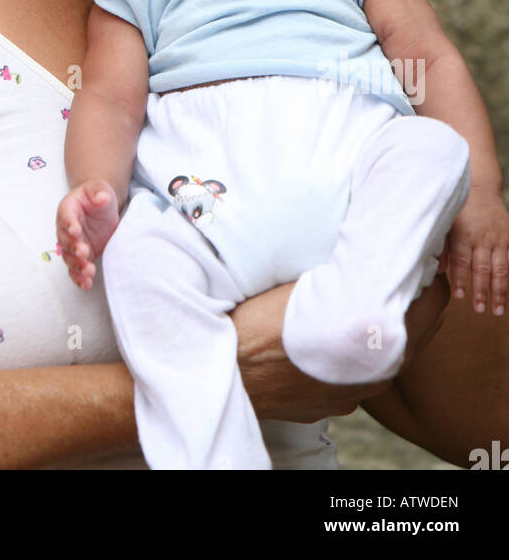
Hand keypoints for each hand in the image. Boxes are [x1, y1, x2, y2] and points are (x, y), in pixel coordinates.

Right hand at [56, 181, 119, 290]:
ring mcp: (72, 244)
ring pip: (69, 257)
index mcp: (68, 208)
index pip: (66, 216)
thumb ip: (98, 191)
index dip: (70, 224)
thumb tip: (101, 197)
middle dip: (74, 247)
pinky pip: (75, 269)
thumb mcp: (100, 188)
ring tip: (89, 271)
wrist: (100, 208)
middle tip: (84, 252)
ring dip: (77, 266)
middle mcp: (66, 228)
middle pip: (65, 240)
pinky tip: (87, 284)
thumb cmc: (97, 196)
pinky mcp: (80, 256)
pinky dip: (79, 278)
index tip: (76, 231)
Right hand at [230, 275, 449, 421]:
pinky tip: (330, 338)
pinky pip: (354, 377)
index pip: (432, 303)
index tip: (416, 260)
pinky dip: (352, 357)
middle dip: (408, 304)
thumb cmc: (261, 321)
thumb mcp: (309, 284)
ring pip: (383, 359)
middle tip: (393, 275)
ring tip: (359, 304)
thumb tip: (369, 251)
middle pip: (415, 334)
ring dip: (380, 333)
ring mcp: (353, 394)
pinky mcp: (330, 406)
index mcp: (379, 338)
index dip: (427, 278)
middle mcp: (375, 373)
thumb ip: (347, 273)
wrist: (227, 368)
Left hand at [445, 187, 508, 314]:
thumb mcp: (446, 223)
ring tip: (498, 310)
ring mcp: (498, 238)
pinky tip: (508, 290)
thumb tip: (437, 271)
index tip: (460, 297)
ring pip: (500, 269)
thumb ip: (442, 247)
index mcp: (463, 234)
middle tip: (479, 310)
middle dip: (481, 292)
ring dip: (499, 291)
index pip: (461, 261)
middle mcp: (482, 238)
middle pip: (481, 269)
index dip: (460, 279)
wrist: (480, 187)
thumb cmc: (459, 208)